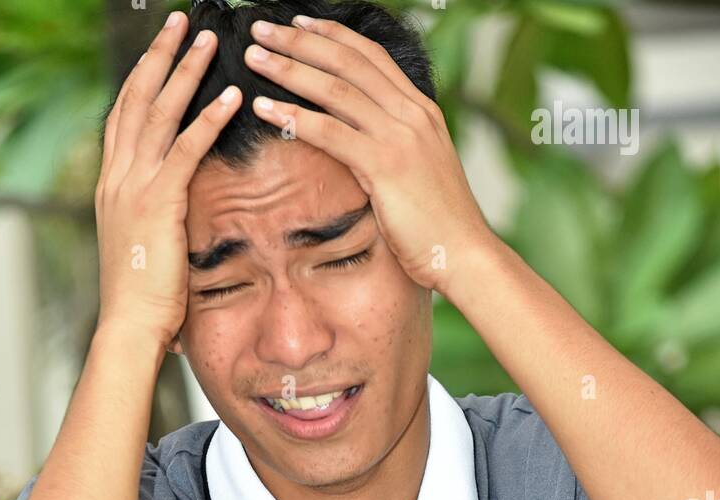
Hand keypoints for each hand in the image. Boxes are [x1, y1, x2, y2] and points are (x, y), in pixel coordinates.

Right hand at [95, 12, 241, 346]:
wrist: (129, 329)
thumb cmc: (143, 304)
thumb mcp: (147, 251)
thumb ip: (158, 222)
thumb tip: (178, 218)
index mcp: (112, 187)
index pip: (124, 118)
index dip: (142, 78)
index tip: (160, 50)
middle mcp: (117, 178)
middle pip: (136, 99)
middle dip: (159, 55)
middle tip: (181, 21)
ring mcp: (133, 188)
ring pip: (159, 112)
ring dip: (186, 71)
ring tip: (209, 39)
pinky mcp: (158, 204)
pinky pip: (186, 150)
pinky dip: (209, 119)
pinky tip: (231, 96)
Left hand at [244, 15, 494, 298]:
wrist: (465, 254)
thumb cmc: (440, 225)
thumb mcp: (420, 172)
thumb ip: (394, 148)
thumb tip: (364, 147)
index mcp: (421, 110)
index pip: (371, 57)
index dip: (333, 36)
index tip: (300, 24)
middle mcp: (411, 113)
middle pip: (348, 61)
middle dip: (300, 41)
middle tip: (262, 28)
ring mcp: (400, 136)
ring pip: (335, 88)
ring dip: (288, 69)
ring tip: (254, 57)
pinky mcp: (385, 165)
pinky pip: (329, 132)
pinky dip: (293, 116)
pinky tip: (263, 108)